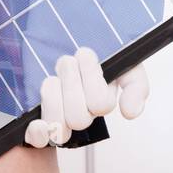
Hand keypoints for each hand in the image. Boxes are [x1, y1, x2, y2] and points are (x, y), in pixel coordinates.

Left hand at [24, 45, 148, 146]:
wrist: (65, 35)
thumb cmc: (94, 51)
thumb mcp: (124, 60)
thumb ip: (135, 85)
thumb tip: (130, 112)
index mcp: (99, 101)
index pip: (100, 103)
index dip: (90, 76)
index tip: (84, 53)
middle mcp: (79, 112)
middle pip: (79, 119)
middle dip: (71, 84)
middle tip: (67, 62)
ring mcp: (58, 116)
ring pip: (58, 125)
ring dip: (53, 97)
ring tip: (53, 78)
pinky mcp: (36, 117)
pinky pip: (39, 137)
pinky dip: (38, 132)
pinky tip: (37, 121)